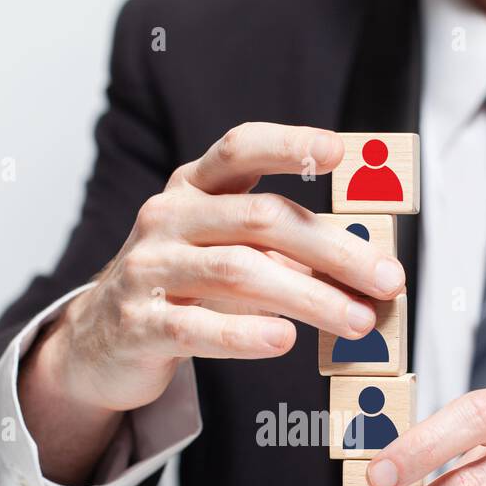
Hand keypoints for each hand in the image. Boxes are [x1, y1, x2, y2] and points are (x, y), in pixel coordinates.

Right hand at [20, 122, 405, 483]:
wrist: (98, 341)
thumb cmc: (179, 289)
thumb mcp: (223, 253)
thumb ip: (281, 252)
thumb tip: (365, 269)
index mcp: (191, 189)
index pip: (239, 148)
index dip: (288, 144)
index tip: (339, 152)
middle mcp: (167, 219)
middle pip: (260, 220)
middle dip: (335, 250)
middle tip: (387, 279)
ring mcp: (147, 270)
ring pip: (238, 274)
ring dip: (309, 298)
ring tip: (357, 321)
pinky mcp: (138, 326)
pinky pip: (195, 327)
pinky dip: (244, 335)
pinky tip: (284, 341)